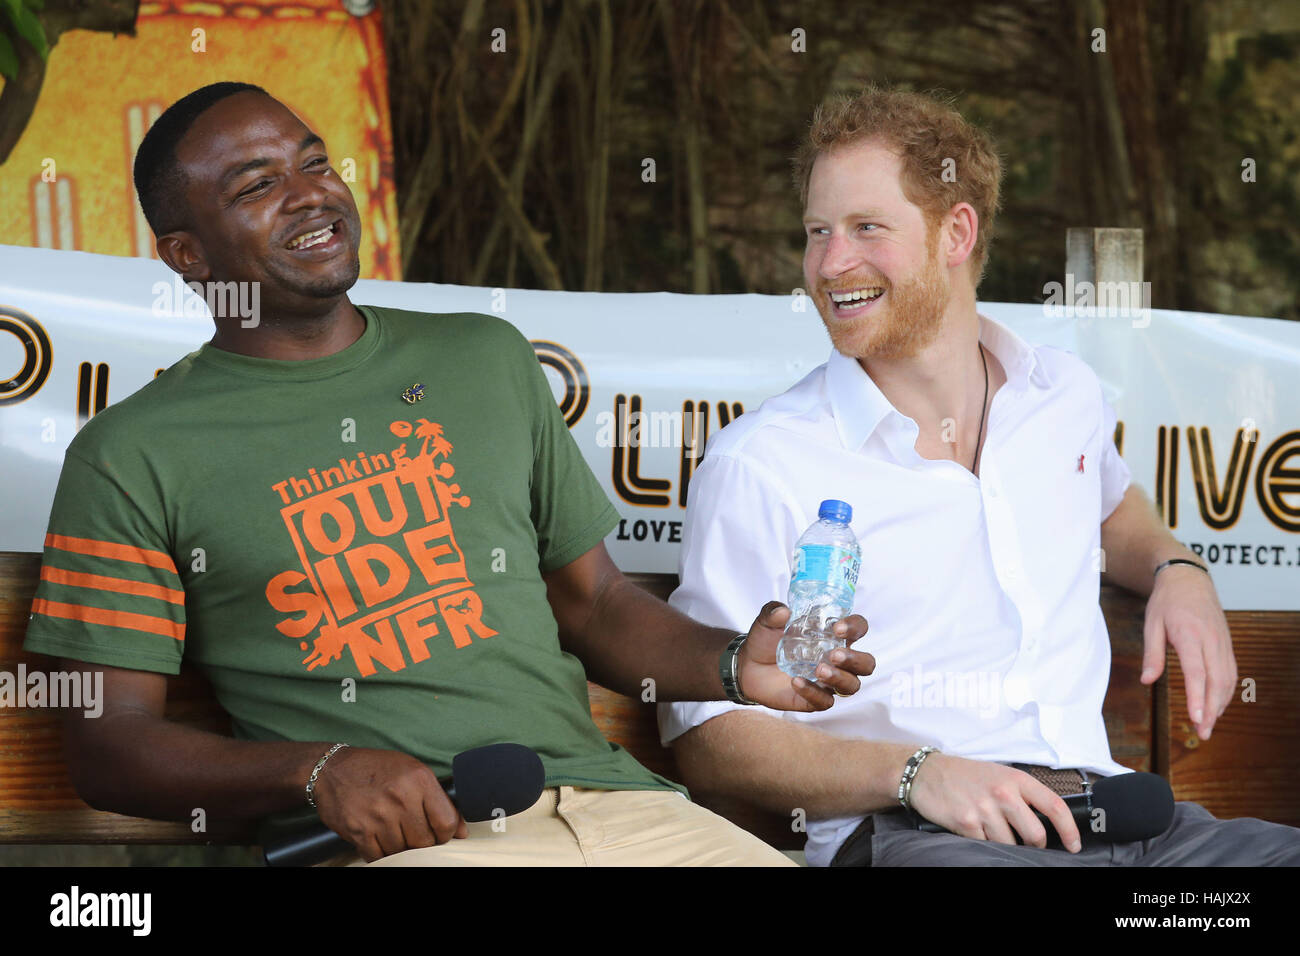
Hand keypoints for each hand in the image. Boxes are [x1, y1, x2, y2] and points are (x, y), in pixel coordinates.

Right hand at [309, 746, 467, 861]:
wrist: (331, 770)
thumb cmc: (375, 769)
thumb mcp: (412, 771)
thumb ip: (438, 799)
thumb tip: (460, 831)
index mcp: (419, 780)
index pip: (446, 822)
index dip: (446, 834)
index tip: (440, 834)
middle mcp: (401, 797)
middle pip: (424, 841)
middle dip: (421, 841)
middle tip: (411, 831)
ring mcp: (379, 816)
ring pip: (402, 851)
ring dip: (399, 846)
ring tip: (391, 829)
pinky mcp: (359, 831)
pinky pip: (378, 856)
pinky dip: (380, 851)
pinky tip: (377, 836)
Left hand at [737, 601, 874, 710]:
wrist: (748, 667)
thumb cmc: (766, 641)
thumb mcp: (767, 622)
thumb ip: (773, 612)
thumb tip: (783, 611)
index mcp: (833, 636)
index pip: (859, 629)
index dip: (855, 627)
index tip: (838, 627)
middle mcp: (837, 660)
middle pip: (866, 663)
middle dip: (855, 659)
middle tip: (834, 654)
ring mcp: (828, 681)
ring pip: (851, 685)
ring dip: (839, 677)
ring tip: (819, 669)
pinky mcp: (815, 699)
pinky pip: (825, 701)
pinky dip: (812, 692)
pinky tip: (797, 682)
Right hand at [908, 753, 1081, 852]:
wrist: (926, 772)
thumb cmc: (966, 775)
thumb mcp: (999, 774)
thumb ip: (1023, 794)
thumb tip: (1047, 822)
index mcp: (1016, 779)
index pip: (1055, 806)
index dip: (1070, 830)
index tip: (1074, 845)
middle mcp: (1003, 793)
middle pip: (1036, 834)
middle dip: (1035, 845)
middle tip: (1027, 842)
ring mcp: (984, 809)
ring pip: (1010, 844)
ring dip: (1006, 844)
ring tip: (992, 829)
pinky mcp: (966, 823)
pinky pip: (986, 845)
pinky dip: (984, 843)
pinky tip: (976, 829)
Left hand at [1139, 565, 1235, 739]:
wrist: (1189, 579)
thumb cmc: (1166, 602)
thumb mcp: (1151, 624)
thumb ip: (1152, 654)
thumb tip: (1146, 681)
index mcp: (1190, 634)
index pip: (1197, 671)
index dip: (1198, 697)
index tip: (1196, 718)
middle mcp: (1211, 640)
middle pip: (1216, 681)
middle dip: (1211, 710)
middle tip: (1202, 732)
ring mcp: (1222, 643)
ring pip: (1227, 680)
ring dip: (1220, 705)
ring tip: (1207, 725)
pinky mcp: (1227, 645)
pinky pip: (1231, 673)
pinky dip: (1226, 692)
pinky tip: (1217, 706)